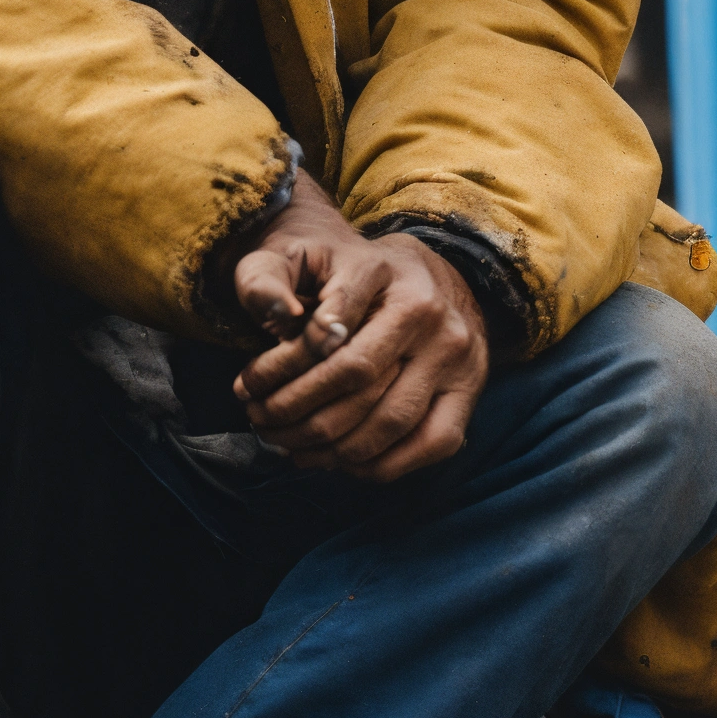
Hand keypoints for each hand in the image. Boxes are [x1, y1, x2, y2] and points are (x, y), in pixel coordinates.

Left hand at [224, 177, 488, 482]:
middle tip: (259, 421)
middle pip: (357, 378)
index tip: (246, 385)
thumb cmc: (346, 269)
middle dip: (297, 410)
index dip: (279, 366)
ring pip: (391, 420)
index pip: (328, 330)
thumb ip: (267, 279)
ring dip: (332, 447)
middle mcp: (429, 313)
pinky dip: (381, 465)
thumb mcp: (299, 253)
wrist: (420, 271)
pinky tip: (338, 461)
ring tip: (289, 446)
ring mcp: (456, 355)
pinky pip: (430, 444)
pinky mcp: (470, 390)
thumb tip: (277, 318)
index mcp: (384, 271)